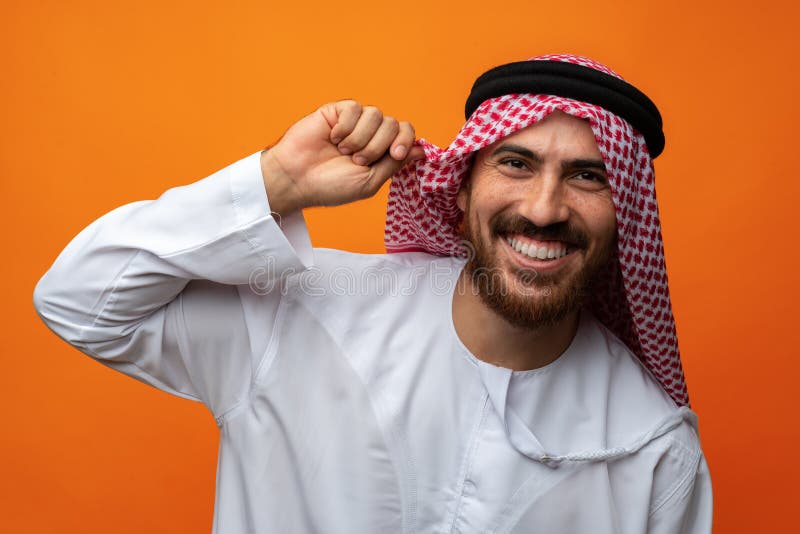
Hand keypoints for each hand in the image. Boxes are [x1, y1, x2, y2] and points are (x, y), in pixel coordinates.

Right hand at [261, 100, 424, 214]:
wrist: (298, 178)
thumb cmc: (330, 185)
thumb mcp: (369, 182)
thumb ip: (394, 164)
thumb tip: (421, 150)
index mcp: (381, 152)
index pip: (406, 133)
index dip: (404, 140)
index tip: (395, 154)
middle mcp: (371, 135)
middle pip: (393, 124)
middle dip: (377, 146)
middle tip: (357, 160)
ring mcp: (355, 122)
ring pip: (376, 115)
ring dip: (360, 138)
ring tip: (342, 151)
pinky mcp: (338, 111)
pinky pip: (355, 107)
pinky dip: (345, 126)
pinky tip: (333, 137)